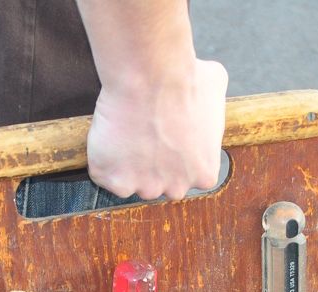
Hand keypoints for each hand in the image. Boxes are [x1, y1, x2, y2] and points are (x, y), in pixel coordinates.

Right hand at [86, 59, 227, 200]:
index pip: (187, 175)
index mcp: (204, 174)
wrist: (151, 75)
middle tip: (144, 133)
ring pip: (131, 181)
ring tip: (126, 131)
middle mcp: (176, 188)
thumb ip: (213, 111)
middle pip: (159, 183)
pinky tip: (109, 136)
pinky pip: (103, 174)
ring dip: (127, 163)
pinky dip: (102, 158)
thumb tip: (205, 100)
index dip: (174, 154)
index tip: (165, 135)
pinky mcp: (113, 180)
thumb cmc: (186, 79)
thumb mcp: (215, 89)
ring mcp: (143, 187)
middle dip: (152, 164)